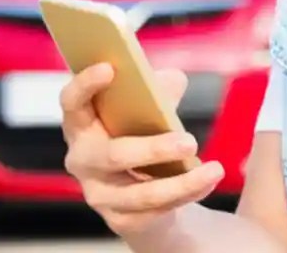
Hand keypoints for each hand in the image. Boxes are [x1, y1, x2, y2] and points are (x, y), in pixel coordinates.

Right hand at [60, 63, 224, 238]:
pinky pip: (155, 211)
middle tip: (189, 141)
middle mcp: (83, 160)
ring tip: (215, 169)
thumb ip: (159, 89)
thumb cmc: (141, 131)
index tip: (110, 68)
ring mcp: (99, 193)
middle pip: (112, 155)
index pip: (71, 102)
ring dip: (181, 183)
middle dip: (152, 149)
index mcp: (82, 123)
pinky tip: (208, 181)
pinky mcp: (120, 219)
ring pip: (140, 193)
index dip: (84, 85)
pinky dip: (187, 194)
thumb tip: (173, 81)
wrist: (146, 185)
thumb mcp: (149, 106)